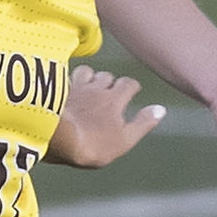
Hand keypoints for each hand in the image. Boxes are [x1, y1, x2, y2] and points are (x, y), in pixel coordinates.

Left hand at [46, 65, 165, 167]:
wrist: (56, 139)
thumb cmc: (92, 144)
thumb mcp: (124, 140)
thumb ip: (143, 123)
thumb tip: (161, 110)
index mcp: (115, 100)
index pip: (129, 83)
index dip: (131, 87)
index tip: (132, 91)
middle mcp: (96, 89)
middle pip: (107, 76)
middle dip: (110, 82)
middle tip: (109, 92)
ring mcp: (75, 88)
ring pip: (86, 72)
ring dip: (89, 77)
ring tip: (88, 87)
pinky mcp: (56, 92)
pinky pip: (64, 79)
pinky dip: (68, 82)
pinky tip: (66, 89)